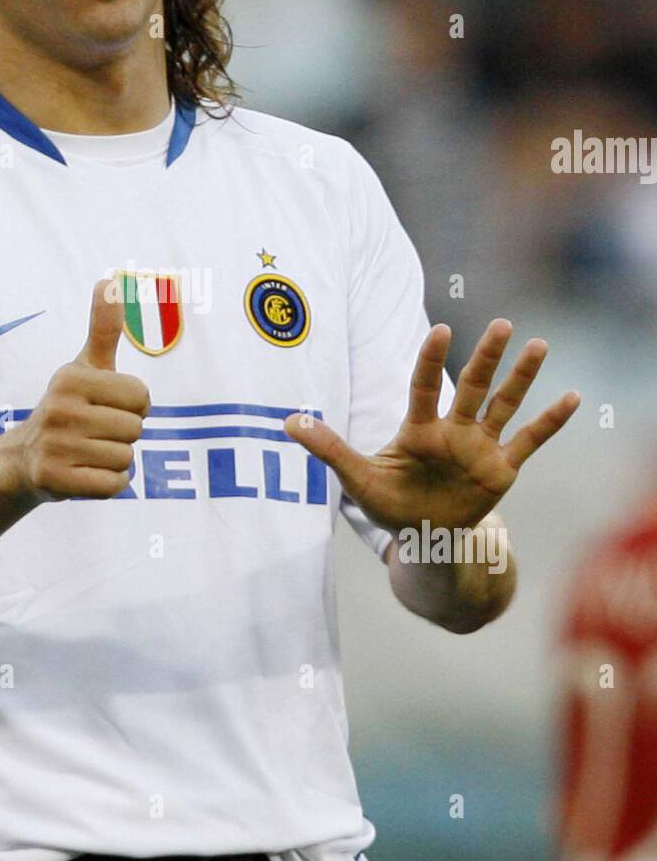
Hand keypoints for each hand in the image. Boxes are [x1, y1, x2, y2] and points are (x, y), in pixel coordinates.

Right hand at [11, 278, 150, 504]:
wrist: (24, 459)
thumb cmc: (68, 408)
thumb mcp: (84, 367)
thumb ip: (103, 328)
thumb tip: (109, 281)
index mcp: (71, 378)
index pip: (141, 396)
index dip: (135, 406)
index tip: (109, 408)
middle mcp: (59, 409)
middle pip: (135, 429)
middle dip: (124, 435)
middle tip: (95, 433)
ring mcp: (54, 446)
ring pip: (126, 459)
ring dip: (115, 461)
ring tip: (88, 453)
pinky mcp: (54, 480)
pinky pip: (113, 486)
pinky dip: (109, 484)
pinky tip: (87, 474)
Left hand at [283, 319, 579, 533]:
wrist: (423, 536)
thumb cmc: (389, 502)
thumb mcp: (356, 478)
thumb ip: (328, 448)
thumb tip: (287, 422)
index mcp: (418, 430)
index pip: (423, 387)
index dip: (431, 360)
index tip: (440, 329)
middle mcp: (453, 431)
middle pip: (472, 386)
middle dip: (486, 357)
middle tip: (502, 324)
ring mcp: (480, 447)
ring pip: (503, 405)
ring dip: (521, 378)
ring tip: (539, 345)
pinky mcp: (501, 469)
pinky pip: (529, 441)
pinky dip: (550, 421)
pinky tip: (572, 396)